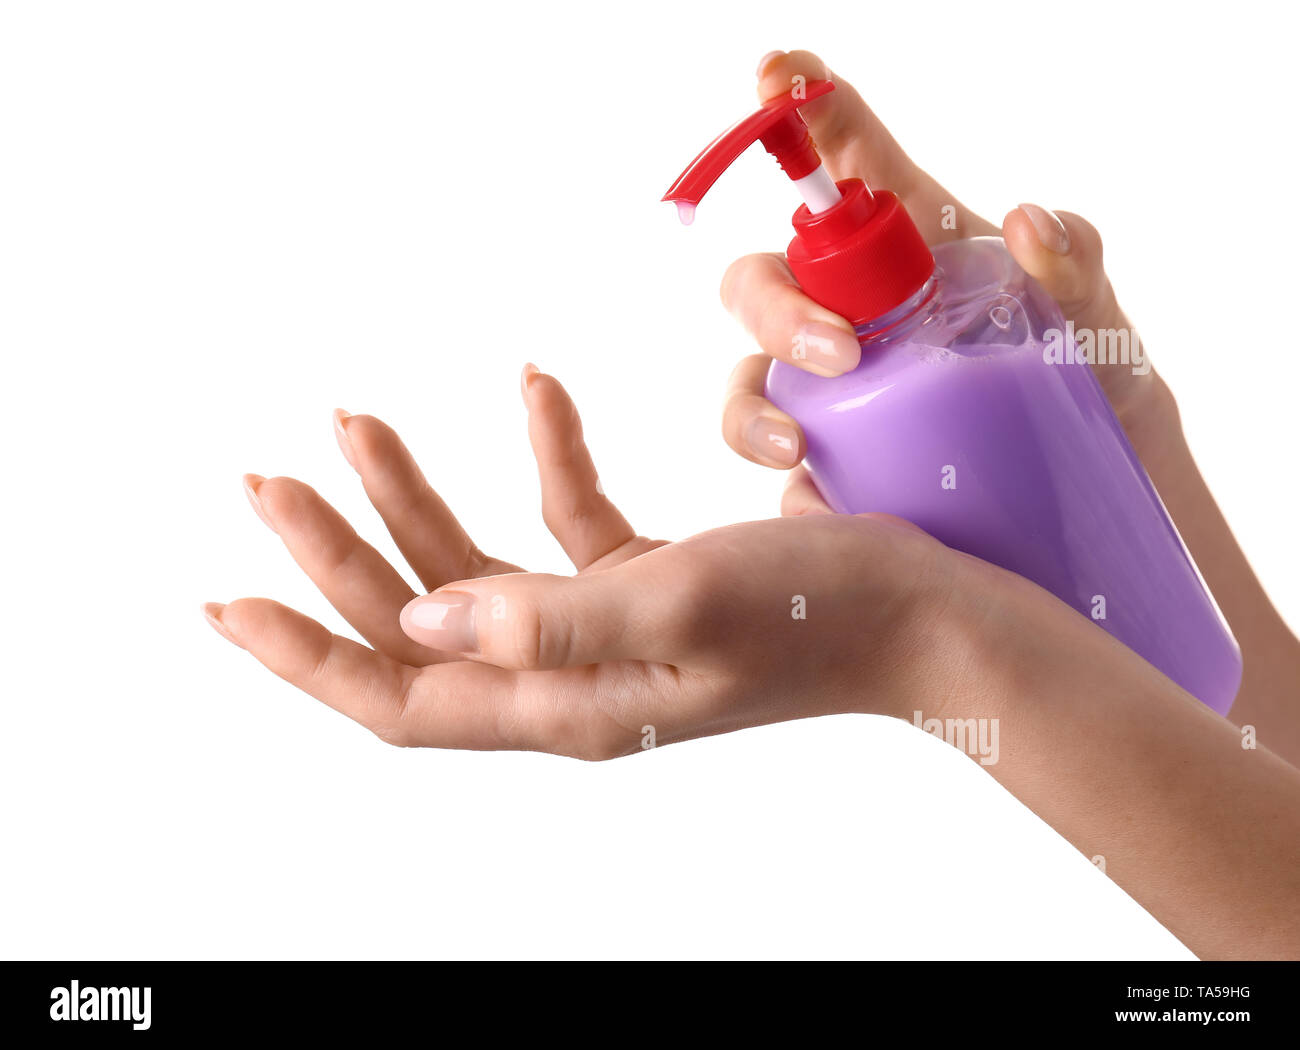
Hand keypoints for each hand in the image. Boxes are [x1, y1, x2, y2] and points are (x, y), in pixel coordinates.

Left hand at [204, 366, 977, 757]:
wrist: (924, 614)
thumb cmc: (823, 614)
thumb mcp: (680, 603)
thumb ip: (544, 617)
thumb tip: (420, 621)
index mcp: (566, 700)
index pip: (401, 697)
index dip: (307, 656)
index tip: (227, 600)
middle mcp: (571, 674)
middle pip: (418, 623)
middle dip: (336, 552)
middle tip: (269, 478)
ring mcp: (606, 628)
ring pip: (474, 570)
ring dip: (414, 498)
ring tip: (356, 421)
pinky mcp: (646, 582)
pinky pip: (565, 523)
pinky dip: (544, 458)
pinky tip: (538, 390)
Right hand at [722, 49, 1177, 511]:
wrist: (1081, 484)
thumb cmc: (1080, 372)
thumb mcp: (1091, 310)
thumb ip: (1074, 256)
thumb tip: (1027, 220)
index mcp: (901, 241)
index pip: (840, 155)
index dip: (800, 105)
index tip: (776, 73)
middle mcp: (846, 306)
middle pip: (762, 282)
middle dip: (779, 310)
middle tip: (842, 354)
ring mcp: (825, 388)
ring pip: (747, 381)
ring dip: (751, 413)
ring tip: (797, 453)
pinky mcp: (827, 458)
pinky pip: (783, 475)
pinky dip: (798, 496)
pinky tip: (835, 511)